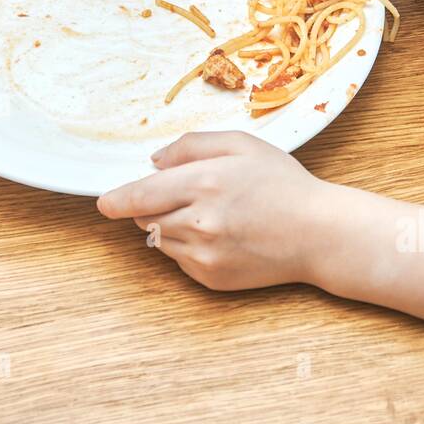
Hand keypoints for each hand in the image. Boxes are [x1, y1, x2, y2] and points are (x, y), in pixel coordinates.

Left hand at [96, 130, 333, 290]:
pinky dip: (189, 247)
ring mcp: (204, 255)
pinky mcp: (211, 279)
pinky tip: (222, 235)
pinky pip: (180, 261)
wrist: (319, 234)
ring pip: (161, 240)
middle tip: (187, 195)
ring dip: (171, 225)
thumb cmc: (283, 184)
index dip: (117, 200)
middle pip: (146, 218)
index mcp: (204, 183)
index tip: (104, 203)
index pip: (140, 195)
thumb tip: (154, 161)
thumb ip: (191, 146)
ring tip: (211, 214)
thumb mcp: (242, 145)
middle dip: (153, 206)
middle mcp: (199, 222)